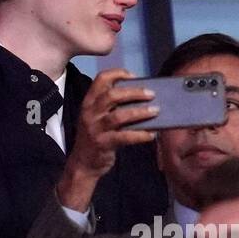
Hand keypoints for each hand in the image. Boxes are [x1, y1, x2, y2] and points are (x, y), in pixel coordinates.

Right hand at [56, 69, 157, 212]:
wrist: (83, 164)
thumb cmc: (96, 137)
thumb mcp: (97, 117)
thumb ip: (112, 107)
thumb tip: (140, 97)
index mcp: (89, 102)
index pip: (101, 79)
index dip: (118, 74)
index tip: (134, 76)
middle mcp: (90, 112)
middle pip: (112, 95)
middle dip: (134, 92)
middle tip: (151, 94)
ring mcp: (96, 128)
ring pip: (119, 116)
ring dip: (140, 112)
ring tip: (155, 111)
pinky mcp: (103, 143)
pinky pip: (125, 137)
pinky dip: (140, 135)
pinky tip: (152, 134)